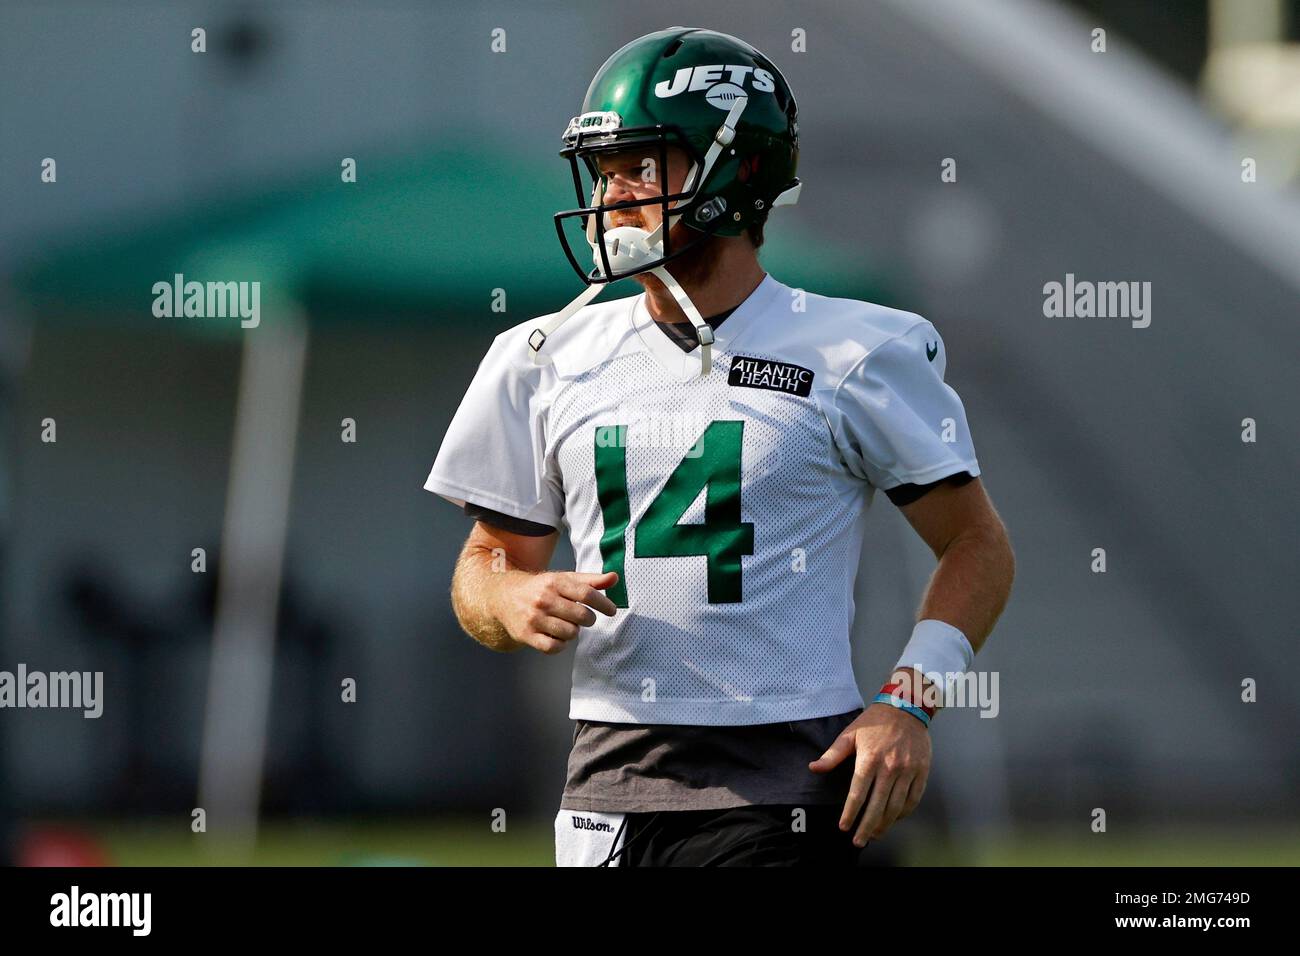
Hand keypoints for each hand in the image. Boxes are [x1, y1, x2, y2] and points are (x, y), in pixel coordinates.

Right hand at [496, 570, 618, 653]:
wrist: (505, 596)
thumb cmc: (542, 588)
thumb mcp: (564, 579)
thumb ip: (591, 580)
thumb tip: (614, 578)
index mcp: (555, 582)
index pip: (586, 594)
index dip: (603, 604)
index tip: (611, 610)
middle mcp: (544, 599)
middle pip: (581, 616)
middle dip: (588, 619)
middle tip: (583, 617)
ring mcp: (534, 618)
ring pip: (570, 633)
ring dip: (573, 632)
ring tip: (566, 624)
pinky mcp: (526, 634)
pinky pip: (553, 647)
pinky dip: (560, 645)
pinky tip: (557, 636)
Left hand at [808, 703, 931, 846]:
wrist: (907, 707)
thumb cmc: (875, 722)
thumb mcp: (850, 734)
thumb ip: (832, 755)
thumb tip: (814, 768)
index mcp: (869, 759)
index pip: (858, 793)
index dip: (850, 813)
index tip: (843, 827)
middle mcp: (890, 768)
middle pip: (878, 806)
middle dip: (867, 827)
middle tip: (858, 841)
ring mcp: (908, 771)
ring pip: (896, 806)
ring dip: (885, 824)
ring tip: (874, 835)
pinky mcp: (922, 772)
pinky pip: (913, 799)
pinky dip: (903, 813)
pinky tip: (893, 819)